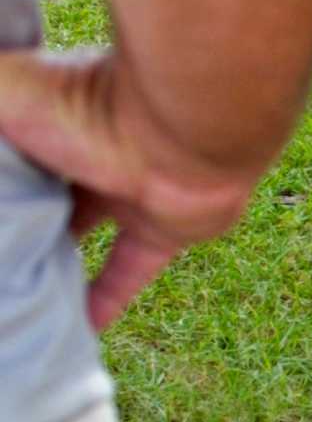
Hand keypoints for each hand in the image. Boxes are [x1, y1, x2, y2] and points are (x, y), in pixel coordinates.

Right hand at [0, 47, 255, 330]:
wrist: (183, 129)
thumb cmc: (86, 102)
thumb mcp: (2, 91)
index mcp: (53, 109)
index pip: (11, 145)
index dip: (0, 170)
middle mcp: (89, 147)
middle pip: (43, 191)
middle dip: (17, 215)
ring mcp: (128, 187)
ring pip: (83, 232)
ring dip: (54, 259)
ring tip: (11, 292)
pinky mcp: (163, 228)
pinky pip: (129, 274)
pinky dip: (104, 302)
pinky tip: (75, 331)